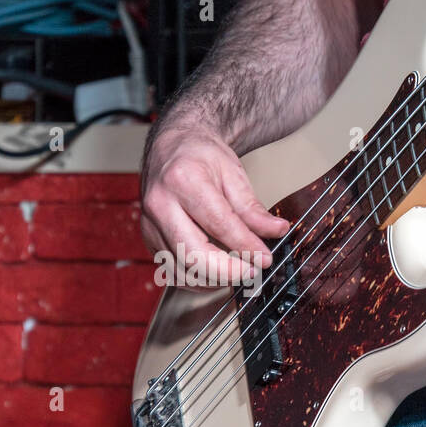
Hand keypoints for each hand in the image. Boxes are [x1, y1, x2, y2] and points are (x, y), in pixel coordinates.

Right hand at [140, 125, 288, 289]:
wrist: (172, 146)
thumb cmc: (200, 156)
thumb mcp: (233, 174)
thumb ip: (253, 208)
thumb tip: (276, 231)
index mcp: (183, 180)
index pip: (218, 224)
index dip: (245, 246)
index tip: (265, 258)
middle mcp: (160, 203)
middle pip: (193, 254)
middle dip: (227, 272)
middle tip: (251, 272)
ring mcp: (150, 223)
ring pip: (181, 269)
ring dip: (213, 280)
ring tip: (237, 272)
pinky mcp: (148, 238)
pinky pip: (171, 270)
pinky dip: (195, 279)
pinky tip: (214, 274)